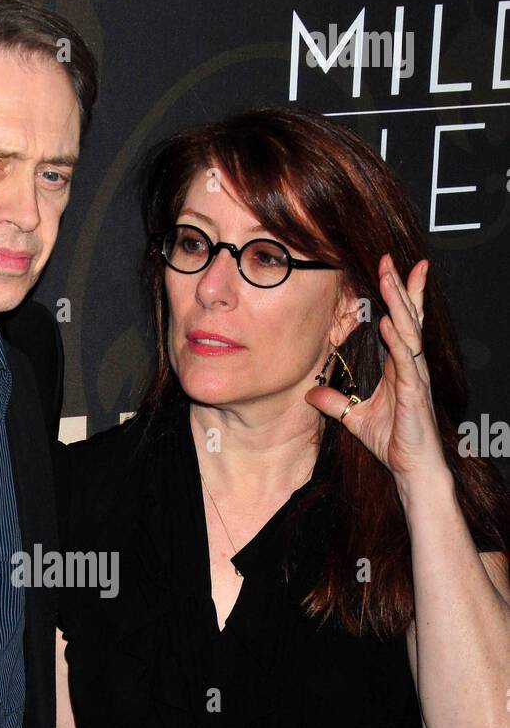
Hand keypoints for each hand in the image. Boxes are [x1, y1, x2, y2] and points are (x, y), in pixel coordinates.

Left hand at [304, 253, 446, 481]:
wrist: (411, 468)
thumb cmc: (393, 441)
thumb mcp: (354, 417)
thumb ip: (334, 402)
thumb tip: (311, 393)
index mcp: (400, 366)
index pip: (400, 322)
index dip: (398, 296)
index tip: (389, 268)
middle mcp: (411, 365)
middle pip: (408, 317)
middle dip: (400, 287)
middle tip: (391, 258)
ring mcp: (416, 376)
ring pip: (409, 330)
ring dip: (399, 303)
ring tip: (390, 277)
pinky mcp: (416, 392)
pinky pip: (407, 360)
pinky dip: (397, 340)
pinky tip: (387, 323)